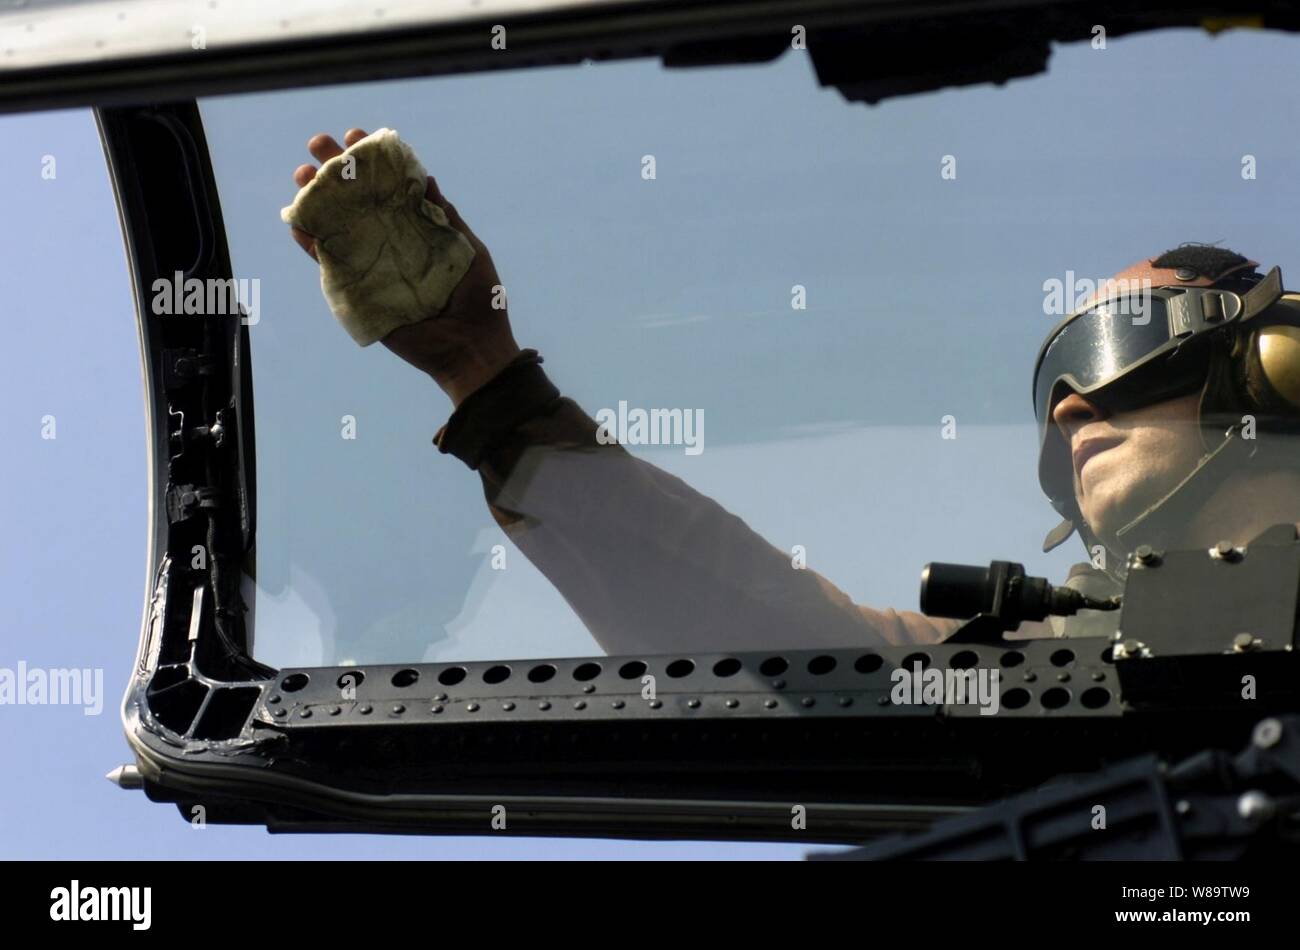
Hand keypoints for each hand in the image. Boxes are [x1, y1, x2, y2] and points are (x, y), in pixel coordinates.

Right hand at [289, 128, 521, 405]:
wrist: (472, 347)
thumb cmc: (479, 299)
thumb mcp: (468, 248)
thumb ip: (445, 217)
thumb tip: (426, 179)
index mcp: (418, 230)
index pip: (389, 189)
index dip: (372, 163)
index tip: (357, 136)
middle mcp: (392, 244)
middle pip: (358, 202)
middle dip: (336, 172)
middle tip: (318, 144)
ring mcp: (374, 266)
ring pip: (338, 228)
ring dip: (317, 201)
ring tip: (302, 175)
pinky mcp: (361, 293)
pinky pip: (331, 266)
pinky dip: (313, 246)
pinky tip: (298, 222)